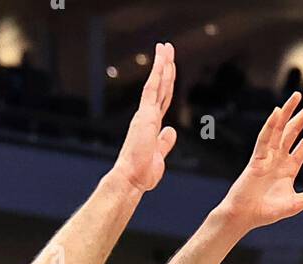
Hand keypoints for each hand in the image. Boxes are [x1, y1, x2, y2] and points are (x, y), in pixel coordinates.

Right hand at [112, 42, 176, 193]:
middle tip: (168, 50)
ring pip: (157, 83)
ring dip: (163, 64)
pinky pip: (152, 87)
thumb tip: (171, 131)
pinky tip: (162, 58)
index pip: (162, 99)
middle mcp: (147, 116)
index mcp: (151, 125)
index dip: (167, 84)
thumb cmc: (142, 173)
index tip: (170, 70)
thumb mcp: (159, 156)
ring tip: (166, 47)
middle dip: (165, 68)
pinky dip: (158, 72)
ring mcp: (146, 113)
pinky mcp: (145, 113)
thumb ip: (165, 142)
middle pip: (160, 87)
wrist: (131, 178)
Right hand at [220, 92, 302, 232]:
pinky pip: (264, 139)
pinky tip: (277, 112)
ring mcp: (267, 156)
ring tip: (298, 95)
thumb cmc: (266, 212)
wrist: (244, 216)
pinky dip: (270, 126)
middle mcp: (279, 158)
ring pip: (280, 129)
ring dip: (288, 112)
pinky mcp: (256, 159)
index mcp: (290, 168)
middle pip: (295, 131)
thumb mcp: (295, 204)